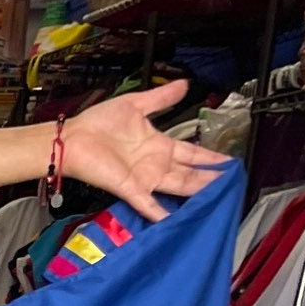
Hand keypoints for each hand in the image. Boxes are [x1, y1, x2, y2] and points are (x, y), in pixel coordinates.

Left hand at [61, 78, 229, 222]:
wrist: (73, 138)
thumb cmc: (98, 123)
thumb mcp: (136, 105)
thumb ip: (161, 98)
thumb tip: (184, 84)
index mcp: (158, 145)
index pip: (191, 153)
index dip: (210, 157)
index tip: (228, 163)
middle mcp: (155, 164)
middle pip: (189, 173)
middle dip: (210, 179)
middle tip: (231, 184)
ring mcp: (144, 178)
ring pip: (177, 188)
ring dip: (196, 194)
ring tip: (216, 199)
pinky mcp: (129, 188)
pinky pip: (148, 203)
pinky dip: (160, 213)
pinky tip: (176, 221)